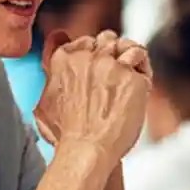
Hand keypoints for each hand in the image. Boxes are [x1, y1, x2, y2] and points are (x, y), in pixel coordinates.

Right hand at [34, 30, 151, 161]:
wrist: (86, 152)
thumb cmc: (66, 134)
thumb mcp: (46, 98)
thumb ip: (51, 66)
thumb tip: (56, 36)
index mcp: (64, 58)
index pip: (86, 41)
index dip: (95, 55)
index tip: (98, 71)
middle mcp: (87, 57)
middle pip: (107, 39)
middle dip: (113, 53)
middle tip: (115, 76)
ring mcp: (110, 65)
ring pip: (126, 46)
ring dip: (130, 58)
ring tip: (129, 79)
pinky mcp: (131, 77)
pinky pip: (141, 60)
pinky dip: (143, 69)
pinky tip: (139, 86)